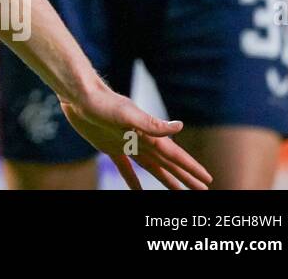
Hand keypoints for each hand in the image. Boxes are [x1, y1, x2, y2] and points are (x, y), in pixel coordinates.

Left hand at [60, 85, 211, 189]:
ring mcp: (126, 145)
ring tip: (179, 191)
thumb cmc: (103, 102)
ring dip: (166, 179)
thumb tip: (180, 126)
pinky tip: (138, 192)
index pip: (176, 155)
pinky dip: (133, 181)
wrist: (79, 95)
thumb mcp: (127, 114)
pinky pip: (125, 168)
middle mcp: (141, 141)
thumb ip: (152, 124)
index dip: (192, 168)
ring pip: (151, 167)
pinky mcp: (110, 148)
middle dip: (185, 177)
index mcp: (149, 135)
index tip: (208, 180)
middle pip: (168, 164)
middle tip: (202, 190)